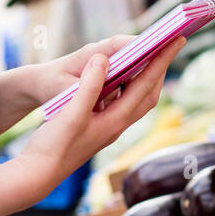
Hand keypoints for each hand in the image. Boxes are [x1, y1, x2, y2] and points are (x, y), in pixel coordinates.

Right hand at [18, 36, 185, 197]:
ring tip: (145, 57)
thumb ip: (89, 85)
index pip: (147, 84)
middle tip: (167, 45)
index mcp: (116, 120)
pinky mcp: (95, 127)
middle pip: (148, 93)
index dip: (162, 60)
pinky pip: (118, 101)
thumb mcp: (71, 113)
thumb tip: (104, 58)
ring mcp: (107, 127)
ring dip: (143, 77)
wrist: (37, 174)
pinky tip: (113, 77)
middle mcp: (117, 124)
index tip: (177, 40)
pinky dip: (123, 85)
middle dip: (159, 68)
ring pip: (134, 98)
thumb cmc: (54, 146)